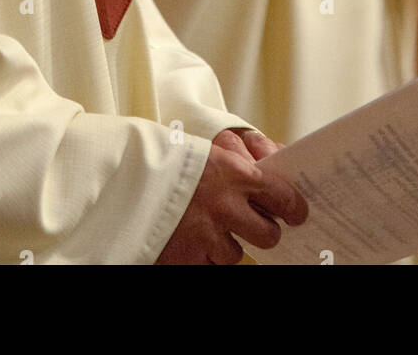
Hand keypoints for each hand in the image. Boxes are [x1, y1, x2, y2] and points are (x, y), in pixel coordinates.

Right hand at [155, 128, 306, 264]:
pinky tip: (187, 238)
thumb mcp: (206, 152)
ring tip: (203, 227)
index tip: (297, 213)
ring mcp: (207, 236)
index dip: (293, 207)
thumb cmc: (165, 160)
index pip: (281, 195)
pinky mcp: (188, 259)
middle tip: (253, 226)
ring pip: (235, 255)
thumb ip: (239, 168)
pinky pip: (208, 265)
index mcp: (232, 172)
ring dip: (223, 245)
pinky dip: (201, 256)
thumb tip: (270, 180)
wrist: (121, 177)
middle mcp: (225, 206)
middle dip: (263, 232)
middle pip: (268, 235)